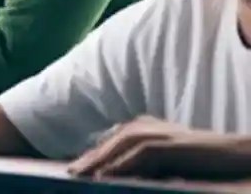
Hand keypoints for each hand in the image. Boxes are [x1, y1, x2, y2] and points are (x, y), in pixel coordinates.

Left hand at [68, 116, 245, 179]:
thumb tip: (110, 177)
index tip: (73, 170)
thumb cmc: (198, 162)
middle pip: (109, 143)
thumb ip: (138, 164)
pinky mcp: (170, 143)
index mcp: (140, 127)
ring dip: (100, 161)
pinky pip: (141, 154)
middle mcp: (145, 125)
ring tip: (82, 175)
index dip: (91, 157)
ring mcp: (158, 132)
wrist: (234, 155)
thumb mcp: (162, 163)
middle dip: (89, 159)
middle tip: (70, 173)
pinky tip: (108, 175)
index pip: (108, 143)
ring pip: (120, 146)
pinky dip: (123, 164)